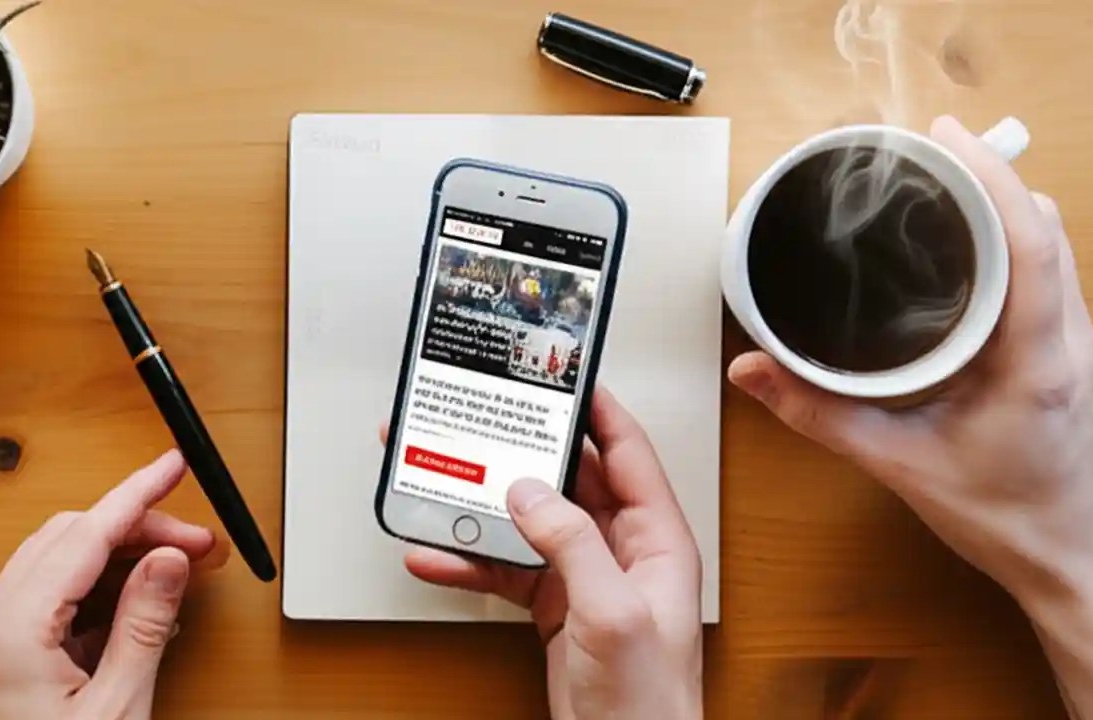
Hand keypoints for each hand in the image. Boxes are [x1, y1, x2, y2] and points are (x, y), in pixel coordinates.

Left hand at [0, 450, 226, 719]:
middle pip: (70, 538)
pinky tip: (141, 604)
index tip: (172, 465)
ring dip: (118, 554)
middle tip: (198, 541)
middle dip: (136, 527)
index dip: (137, 494)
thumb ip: (146, 623)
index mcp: (12, 631)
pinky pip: (49, 595)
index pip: (85, 534)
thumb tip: (168, 559)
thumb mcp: (118, 706)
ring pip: (58, 561)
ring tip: (178, 567)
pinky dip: (97, 587)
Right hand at [384, 388, 703, 718]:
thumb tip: (531, 489)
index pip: (627, 452)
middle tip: (485, 421)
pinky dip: (470, 562)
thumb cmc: (650, 703)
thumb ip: (572, 544)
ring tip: (441, 478)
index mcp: (656, 539)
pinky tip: (436, 555)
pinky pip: (507, 570)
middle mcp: (621, 550)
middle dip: (524, 452)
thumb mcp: (613, 612)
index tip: (561, 376)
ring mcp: (585, 578)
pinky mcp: (554, 608)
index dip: (596, 410)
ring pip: (529, 522)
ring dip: (485, 506)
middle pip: (569, 479)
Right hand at [729, 116, 1092, 714]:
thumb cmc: (1007, 517)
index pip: (1028, 242)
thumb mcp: (900, 464)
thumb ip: (820, 414)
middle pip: (1044, 225)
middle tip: (931, 152)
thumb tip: (756, 370)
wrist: (1070, 557)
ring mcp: (1078, 343)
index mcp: (1037, 359)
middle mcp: (1070, 340)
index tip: (945, 139)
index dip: (990, 177)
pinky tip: (969, 249)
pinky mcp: (1071, 352)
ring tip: (946, 186)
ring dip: (1005, 206)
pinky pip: (1049, 274)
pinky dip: (1013, 241)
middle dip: (990, 176)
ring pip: (1053, 246)